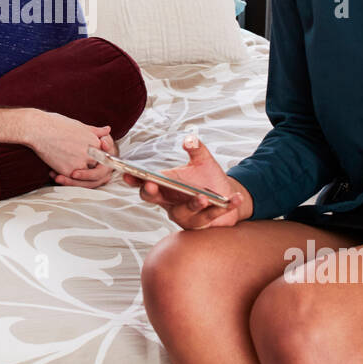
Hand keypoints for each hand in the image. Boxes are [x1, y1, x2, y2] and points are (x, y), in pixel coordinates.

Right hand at [29, 111, 110, 184]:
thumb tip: (108, 129)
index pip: (101, 155)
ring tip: (62, 168)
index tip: (80, 156)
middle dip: (85, 167)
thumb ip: (96, 131)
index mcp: (95, 141)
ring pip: (84, 175)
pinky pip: (72, 180)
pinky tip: (54, 172)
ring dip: (76, 174)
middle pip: (94, 166)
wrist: (39, 129)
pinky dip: (64, 178)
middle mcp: (91, 153)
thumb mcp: (80, 125)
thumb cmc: (57, 124)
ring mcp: (81, 163)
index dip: (92, 157)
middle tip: (71, 164)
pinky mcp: (69, 171)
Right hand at [124, 135, 248, 229]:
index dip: (134, 180)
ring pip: (184, 213)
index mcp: (166, 187)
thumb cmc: (208, 180)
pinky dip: (224, 207)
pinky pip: (212, 216)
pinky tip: (235, 198)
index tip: (126, 173)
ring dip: (193, 205)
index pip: (145, 184)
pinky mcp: (202, 224)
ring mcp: (185, 216)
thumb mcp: (203, 161)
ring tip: (203, 197)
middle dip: (151, 193)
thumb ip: (196, 149)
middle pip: (154, 199)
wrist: (226, 197)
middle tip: (152, 185)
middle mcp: (171, 203)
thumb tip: (189, 139)